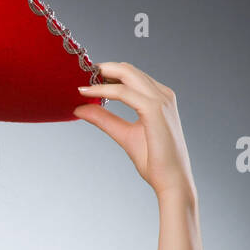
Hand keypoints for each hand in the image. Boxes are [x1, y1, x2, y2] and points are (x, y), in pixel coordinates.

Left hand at [74, 61, 196, 198]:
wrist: (171, 180)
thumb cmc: (153, 160)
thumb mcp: (124, 134)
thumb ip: (105, 120)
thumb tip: (80, 108)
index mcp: (159, 98)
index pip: (131, 76)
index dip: (107, 72)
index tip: (85, 78)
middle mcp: (162, 95)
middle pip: (128, 69)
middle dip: (102, 68)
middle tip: (78, 73)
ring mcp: (161, 100)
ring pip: (126, 75)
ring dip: (101, 75)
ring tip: (79, 80)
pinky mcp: (155, 109)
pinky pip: (124, 92)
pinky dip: (103, 90)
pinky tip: (86, 93)